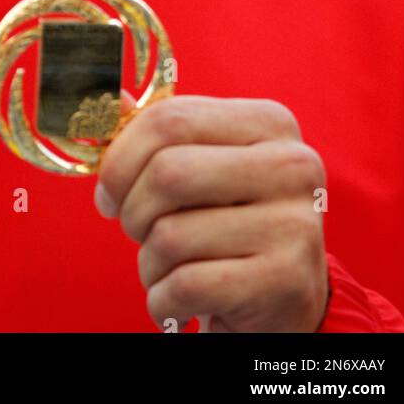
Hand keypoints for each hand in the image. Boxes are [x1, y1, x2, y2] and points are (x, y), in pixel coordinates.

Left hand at [95, 94, 328, 332]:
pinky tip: (180, 303)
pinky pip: (186, 286)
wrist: (283, 300)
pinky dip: (163, 300)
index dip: (120, 158)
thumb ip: (156, 133)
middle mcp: (292, 165)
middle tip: (137, 233)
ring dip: (149, 264)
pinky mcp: (286, 280)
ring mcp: (294, 224)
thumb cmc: (227, 222)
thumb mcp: (201, 166)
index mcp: (269, 122)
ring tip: (167, 270)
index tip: (109, 191)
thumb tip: (111, 100)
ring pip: (171, 236)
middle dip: (132, 212)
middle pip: (168, 173)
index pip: (170, 119)